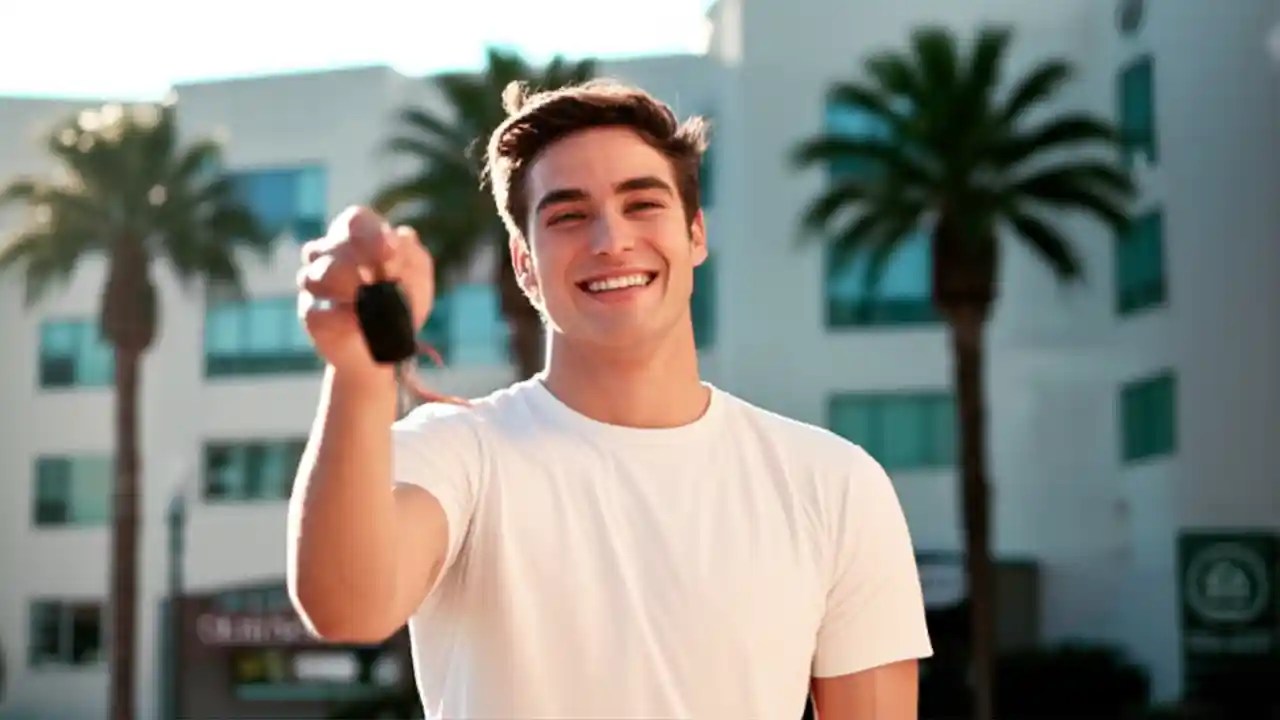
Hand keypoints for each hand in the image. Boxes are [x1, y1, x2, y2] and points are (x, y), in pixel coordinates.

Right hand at [297, 206, 434, 379]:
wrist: (388, 350)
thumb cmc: (402, 305)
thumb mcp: (418, 279)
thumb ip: (413, 256)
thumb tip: (401, 236)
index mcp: (358, 239)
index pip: (354, 220)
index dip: (370, 234)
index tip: (389, 252)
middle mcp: (330, 256)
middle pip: (330, 246)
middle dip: (358, 262)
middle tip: (382, 280)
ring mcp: (316, 285)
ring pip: (315, 276)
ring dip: (347, 288)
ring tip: (370, 301)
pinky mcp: (311, 314)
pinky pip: (316, 311)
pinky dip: (340, 317)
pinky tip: (359, 323)